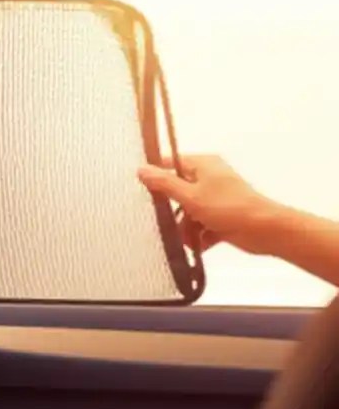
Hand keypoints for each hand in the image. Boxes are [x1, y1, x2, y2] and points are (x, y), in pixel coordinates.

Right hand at [137, 154, 283, 254]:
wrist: (266, 230)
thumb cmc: (228, 208)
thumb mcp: (190, 196)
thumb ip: (164, 184)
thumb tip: (141, 169)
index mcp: (203, 165)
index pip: (170, 163)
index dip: (156, 176)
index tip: (142, 191)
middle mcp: (209, 178)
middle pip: (178, 190)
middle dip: (172, 209)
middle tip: (164, 220)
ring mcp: (216, 198)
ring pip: (189, 211)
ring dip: (185, 226)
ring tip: (186, 239)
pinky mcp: (222, 217)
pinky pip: (202, 224)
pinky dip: (199, 235)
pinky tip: (197, 245)